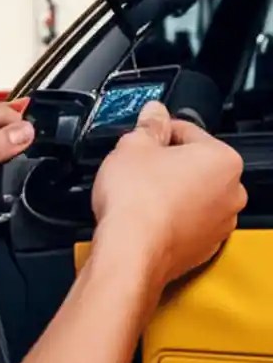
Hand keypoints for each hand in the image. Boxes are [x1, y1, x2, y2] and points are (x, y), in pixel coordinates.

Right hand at [92, 101, 244, 290]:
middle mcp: (232, 192)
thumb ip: (148, 125)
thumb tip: (154, 113)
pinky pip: (187, 223)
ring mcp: (220, 223)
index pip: (189, 132)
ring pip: (193, 196)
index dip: (159, 132)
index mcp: (223, 159)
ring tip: (138, 195)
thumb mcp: (132, 146)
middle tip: (137, 167)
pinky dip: (169, 218)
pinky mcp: (204, 248)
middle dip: (167, 164)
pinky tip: (146, 217)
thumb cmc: (137, 201)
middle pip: (195, 166)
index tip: (144, 138)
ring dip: (169, 192)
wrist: (131, 250)